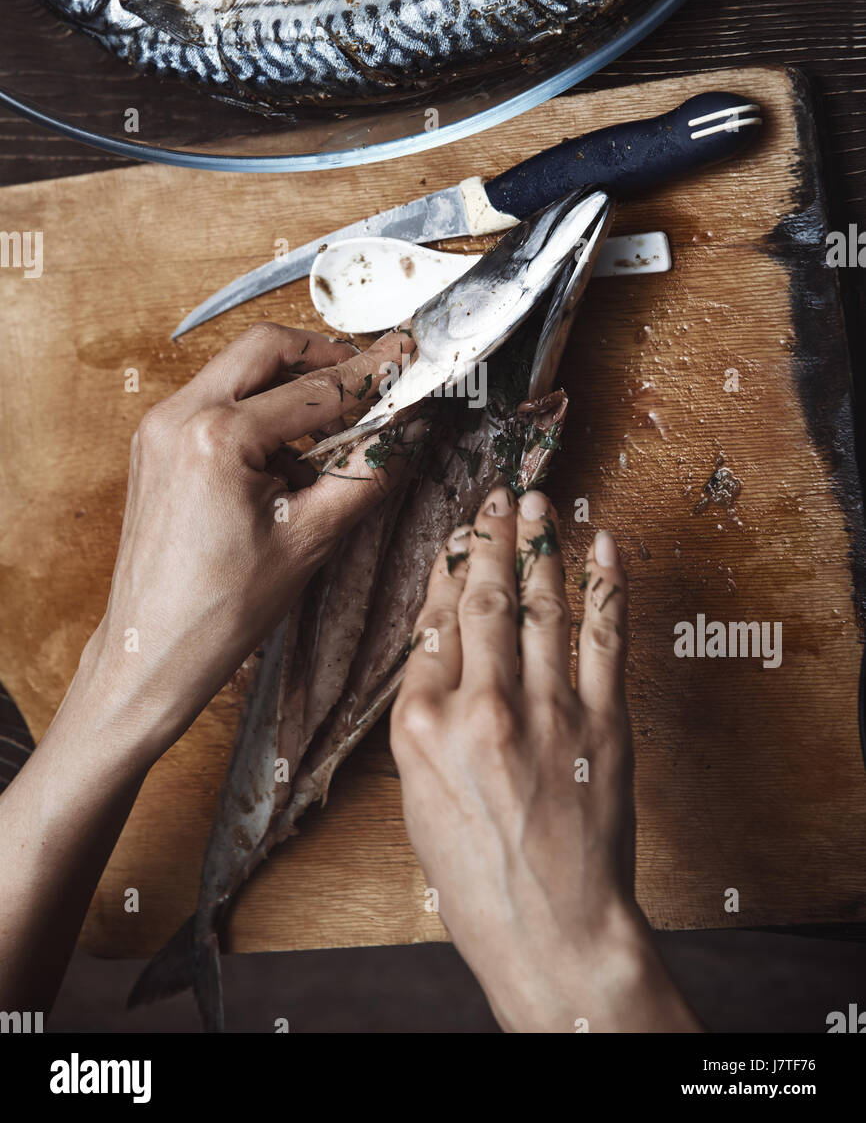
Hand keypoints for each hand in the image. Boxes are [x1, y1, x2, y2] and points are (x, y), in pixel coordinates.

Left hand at [75, 322, 417, 767]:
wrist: (152, 652)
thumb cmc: (220, 609)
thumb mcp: (310, 538)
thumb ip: (364, 473)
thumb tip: (405, 431)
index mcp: (216, 437)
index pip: (315, 389)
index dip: (371, 374)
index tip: (406, 357)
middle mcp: (177, 417)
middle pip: (265, 347)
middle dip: (323, 356)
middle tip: (369, 377)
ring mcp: (158, 427)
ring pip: (238, 369)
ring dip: (290, 383)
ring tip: (334, 428)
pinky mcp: (155, 444)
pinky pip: (216, 401)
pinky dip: (259, 411)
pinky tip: (290, 457)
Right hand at [391, 486, 699, 1033]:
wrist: (551, 928)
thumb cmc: (476, 875)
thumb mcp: (417, 795)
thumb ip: (424, 717)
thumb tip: (439, 650)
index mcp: (420, 727)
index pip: (434, 624)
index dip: (448, 572)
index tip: (456, 540)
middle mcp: (479, 709)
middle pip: (486, 602)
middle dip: (492, 540)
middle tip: (497, 498)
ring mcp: (547, 712)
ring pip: (543, 606)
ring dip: (541, 546)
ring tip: (538, 504)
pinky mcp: (603, 723)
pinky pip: (605, 637)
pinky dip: (607, 584)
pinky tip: (602, 545)